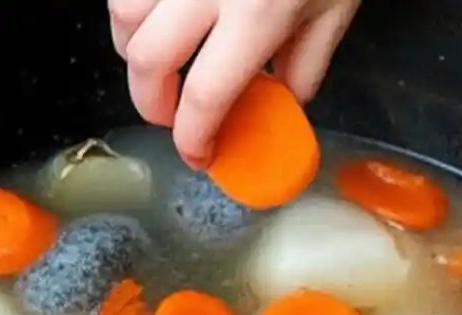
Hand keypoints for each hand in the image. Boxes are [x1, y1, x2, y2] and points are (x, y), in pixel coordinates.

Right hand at [109, 0, 360, 167]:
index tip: (199, 153)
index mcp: (257, 15)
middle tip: (170, 113)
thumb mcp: (338, 6)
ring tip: (161, 58)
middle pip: (146, 61)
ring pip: (123, 14)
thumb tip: (283, 102)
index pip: (205, 97)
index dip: (193, 138)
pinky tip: (160, 12)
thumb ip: (308, 61)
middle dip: (150, 101)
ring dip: (134, 48)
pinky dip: (134, 5)